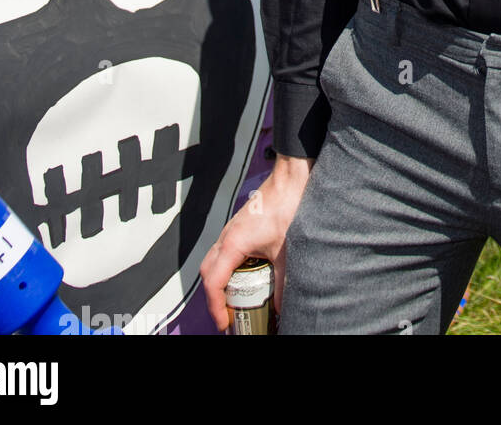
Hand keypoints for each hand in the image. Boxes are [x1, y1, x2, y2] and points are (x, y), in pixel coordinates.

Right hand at [200, 155, 312, 331]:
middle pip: (208, 273)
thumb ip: (283, 282)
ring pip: (214, 261)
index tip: (224, 323)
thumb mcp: (288, 251)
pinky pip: (225, 251)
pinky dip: (229, 267)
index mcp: (234, 243)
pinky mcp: (240, 226)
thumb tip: (280, 306)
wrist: (292, 178)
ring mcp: (232, 229)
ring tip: (237, 298)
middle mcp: (227, 235)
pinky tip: (248, 274)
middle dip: (215, 297)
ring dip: (221, 281)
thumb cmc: (288, 204)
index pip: (214, 282)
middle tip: (229, 314)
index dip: (216, 307)